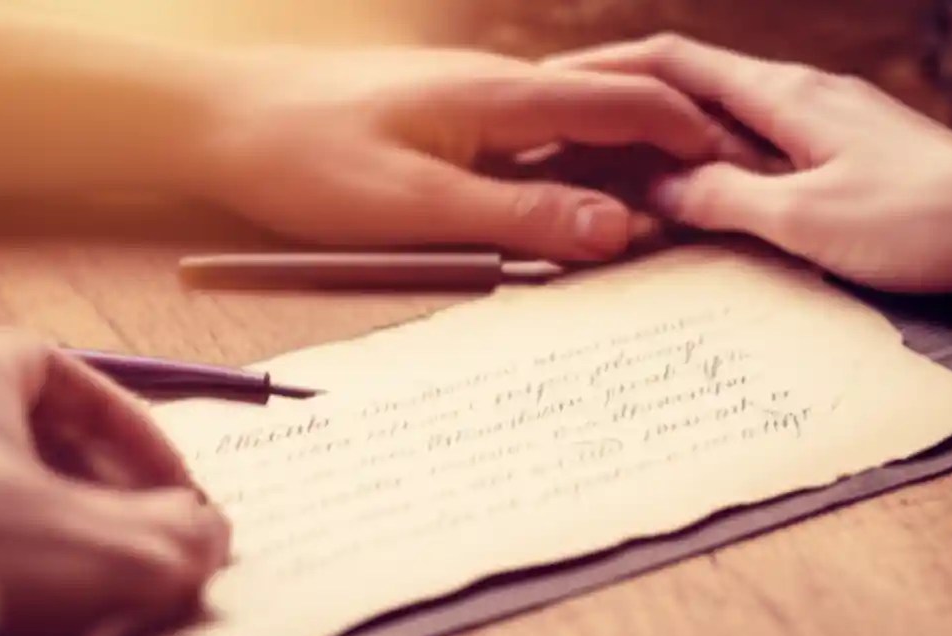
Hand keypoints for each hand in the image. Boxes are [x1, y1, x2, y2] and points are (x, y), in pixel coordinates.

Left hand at [0, 330, 228, 635]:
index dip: (134, 433)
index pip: (65, 375)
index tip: (172, 488)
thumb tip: (208, 535)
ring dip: (40, 526)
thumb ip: (181, 535)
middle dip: (91, 486)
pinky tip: (14, 606)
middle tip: (134, 535)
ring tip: (84, 579)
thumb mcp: (118, 551)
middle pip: (17, 431)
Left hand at [187, 46, 754, 260]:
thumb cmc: (301, 155)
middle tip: (713, 197)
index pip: (625, 102)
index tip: (737, 173)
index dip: (689, 135)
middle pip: (607, 110)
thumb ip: (518, 219)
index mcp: (499, 95)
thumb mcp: (415, 206)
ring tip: (660, 212)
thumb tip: (616, 231)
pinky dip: (563, 175)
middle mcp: (492, 88)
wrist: (214, 116)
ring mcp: (465, 104)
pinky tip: (566, 208)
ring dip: (618, 167)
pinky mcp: (440, 125)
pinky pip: (524, 146)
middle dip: (669, 148)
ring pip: (567, 130)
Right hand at [548, 35, 951, 297]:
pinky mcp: (844, 156)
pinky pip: (759, 150)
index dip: (609, 69)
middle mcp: (802, 97)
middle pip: (694, 86)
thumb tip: (659, 186)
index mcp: (786, 96)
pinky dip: (715, 168)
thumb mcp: (808, 217)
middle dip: (627, 106)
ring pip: (725, 121)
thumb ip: (725, 196)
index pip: (676, 63)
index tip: (554, 82)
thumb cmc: (929, 218)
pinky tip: (702, 201)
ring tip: (617, 172)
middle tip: (571, 137)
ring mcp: (825, 125)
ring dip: (669, 141)